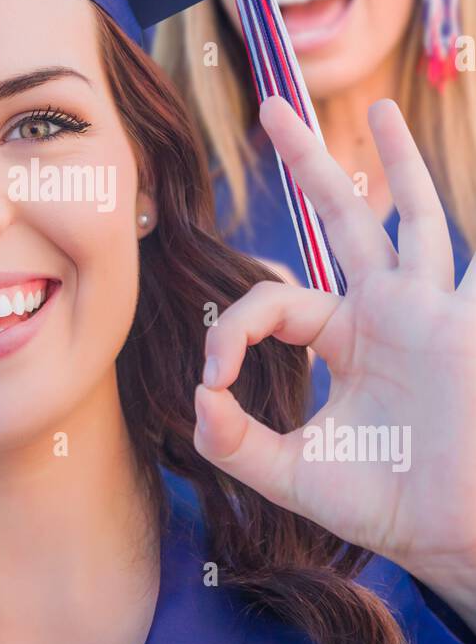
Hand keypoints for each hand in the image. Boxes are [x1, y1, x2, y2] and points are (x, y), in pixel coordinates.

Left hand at [195, 96, 475, 625]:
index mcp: (345, 340)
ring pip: (411, 220)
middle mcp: (386, 313)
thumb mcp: (293, 474)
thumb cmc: (385, 504)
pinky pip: (468, 265)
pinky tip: (465, 178)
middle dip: (306, 165)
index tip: (214, 377)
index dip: (234, 329)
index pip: (276, 301)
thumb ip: (237, 442)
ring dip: (396, 164)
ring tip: (379, 109)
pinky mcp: (457, 324)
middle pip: (342, 221)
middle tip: (270, 109)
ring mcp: (427, 312)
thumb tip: (196, 401)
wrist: (449, 534)